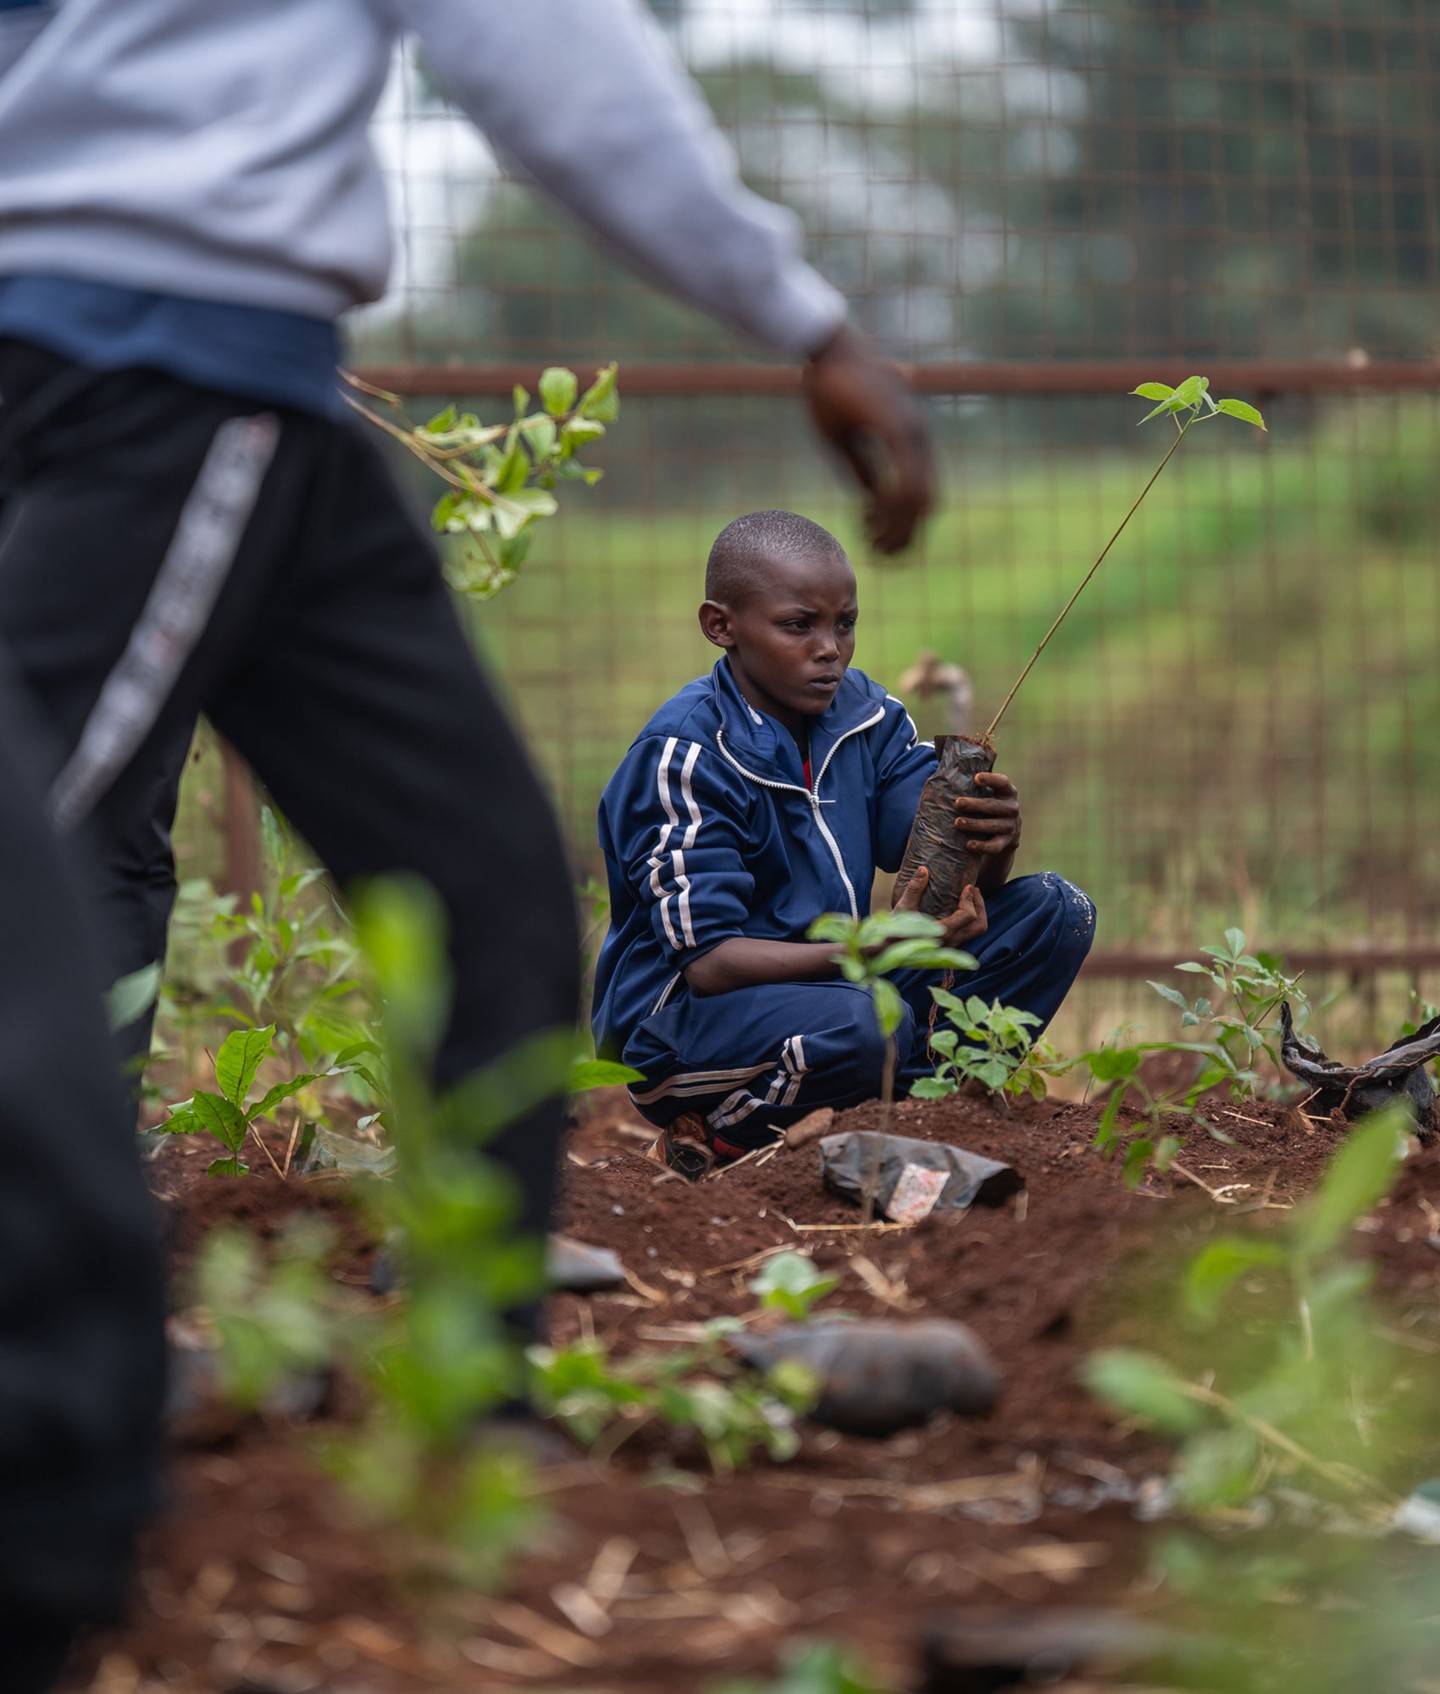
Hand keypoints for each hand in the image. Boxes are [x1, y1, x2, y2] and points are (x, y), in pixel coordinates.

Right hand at [802, 324, 933, 554]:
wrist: (824, 349)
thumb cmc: (829, 387)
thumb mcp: (845, 438)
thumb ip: (862, 468)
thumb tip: (873, 499)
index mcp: (909, 436)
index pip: (920, 491)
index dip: (902, 522)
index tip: (874, 536)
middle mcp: (917, 435)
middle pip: (926, 501)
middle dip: (905, 534)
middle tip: (881, 554)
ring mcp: (911, 431)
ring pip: (917, 497)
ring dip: (897, 528)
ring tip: (874, 546)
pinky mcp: (897, 428)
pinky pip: (903, 480)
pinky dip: (889, 508)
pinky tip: (868, 520)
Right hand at [892, 865, 988, 946]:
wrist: (887, 950)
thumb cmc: (893, 931)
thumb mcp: (903, 908)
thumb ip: (914, 889)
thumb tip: (923, 869)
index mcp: (942, 933)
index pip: (969, 916)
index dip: (971, 899)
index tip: (968, 887)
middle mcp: (950, 942)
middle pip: (979, 926)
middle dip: (980, 906)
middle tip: (974, 891)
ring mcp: (950, 946)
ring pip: (975, 931)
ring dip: (977, 913)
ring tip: (969, 897)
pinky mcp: (947, 945)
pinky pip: (967, 933)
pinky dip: (969, 919)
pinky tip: (958, 907)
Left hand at [955, 772, 1020, 859]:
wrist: (1003, 834)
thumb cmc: (986, 807)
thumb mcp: (984, 794)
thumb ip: (971, 782)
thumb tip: (944, 759)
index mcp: (1007, 792)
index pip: (1003, 782)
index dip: (991, 779)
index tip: (975, 778)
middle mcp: (1012, 808)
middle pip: (994, 806)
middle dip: (975, 804)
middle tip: (957, 803)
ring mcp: (1012, 827)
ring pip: (993, 826)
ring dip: (975, 824)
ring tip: (957, 823)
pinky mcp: (1007, 843)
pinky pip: (995, 846)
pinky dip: (982, 846)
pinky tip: (968, 844)